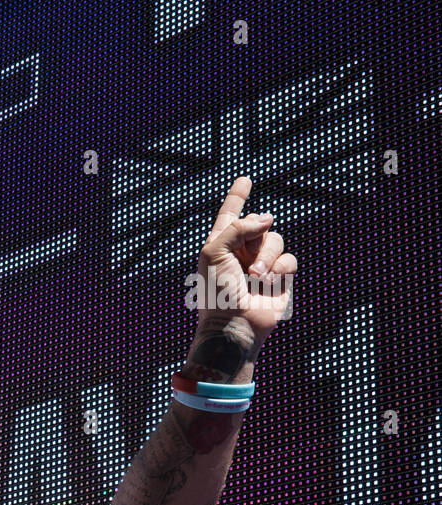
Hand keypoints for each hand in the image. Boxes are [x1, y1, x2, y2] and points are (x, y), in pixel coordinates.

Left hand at [196, 176, 297, 343]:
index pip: (230, 215)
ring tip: (255, 278)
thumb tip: (267, 218)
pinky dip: (279, 269)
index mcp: (220, 245)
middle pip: (260, 225)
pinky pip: (289, 259)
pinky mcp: (280, 277)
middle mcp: (242, 252)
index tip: (245, 180)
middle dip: (255, 239)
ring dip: (266, 258)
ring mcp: (261, 264)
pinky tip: (268, 284)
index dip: (237, 197)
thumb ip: (237, 227)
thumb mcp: (214, 253)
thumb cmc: (217, 292)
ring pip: (276, 240)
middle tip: (245, 262)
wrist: (235, 324)